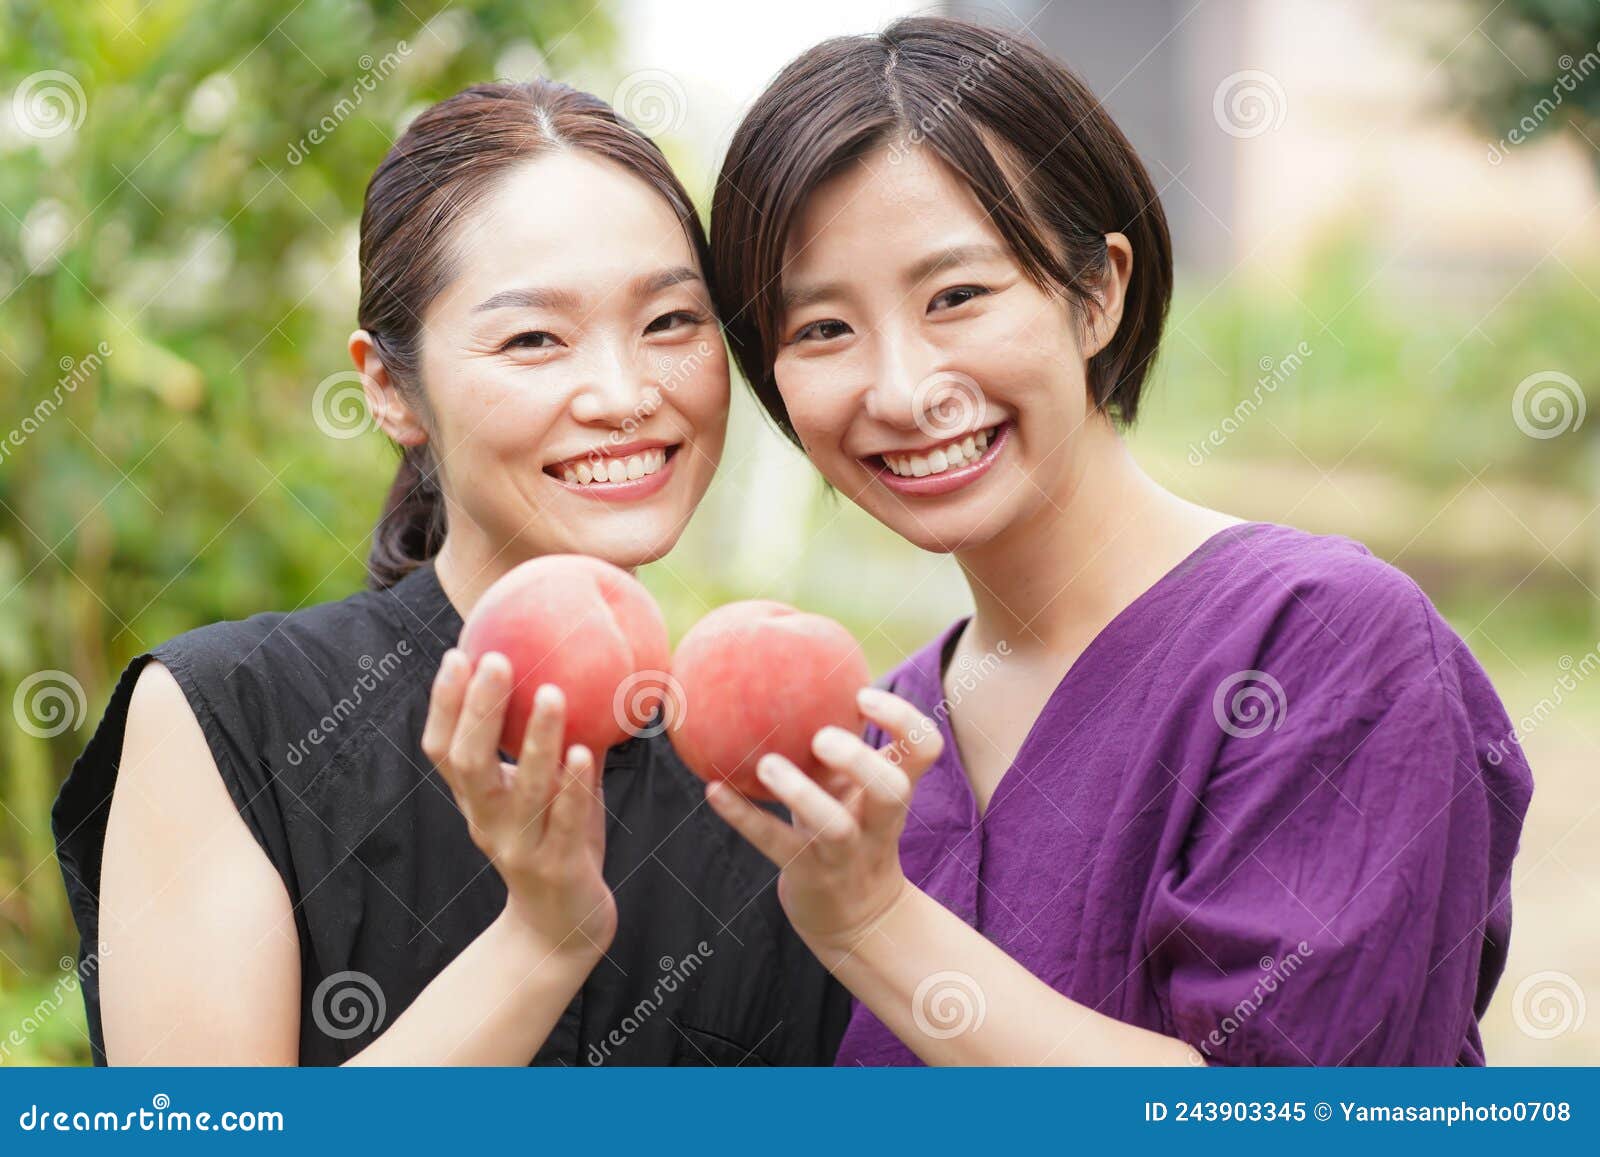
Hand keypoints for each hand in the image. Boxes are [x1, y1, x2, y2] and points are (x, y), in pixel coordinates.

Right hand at [421, 648, 616, 962]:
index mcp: (476, 801)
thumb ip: (556, 742)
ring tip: (552, 693)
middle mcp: (487, 822)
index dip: (444, 705)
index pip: (442, 749)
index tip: (456, 653)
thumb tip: (584, 671)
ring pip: (520, 791)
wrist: (562, 930)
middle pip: (468, 763)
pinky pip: (564, 823)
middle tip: (496, 659)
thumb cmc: (558, 842)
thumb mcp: (545, 791)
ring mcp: (519, 848)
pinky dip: (575, 787)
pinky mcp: (556, 869)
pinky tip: (587, 752)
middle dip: (477, 710)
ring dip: (534, 740)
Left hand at [704, 687, 941, 957]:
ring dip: (800, 793)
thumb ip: (836, 745)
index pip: (924, 748)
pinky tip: (713, 791)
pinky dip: (744, 818)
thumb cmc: (849, 829)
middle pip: (891, 788)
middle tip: (822, 737)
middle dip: (860, 759)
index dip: (902, 718)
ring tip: (766, 765)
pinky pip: (776, 844)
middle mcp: (878, 821)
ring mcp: (846, 853)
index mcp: (894, 790)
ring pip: (834, 826)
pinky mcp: (809, 875)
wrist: (857, 918)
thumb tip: (790, 674)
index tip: (862, 696)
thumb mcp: (853, 788)